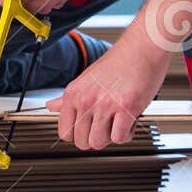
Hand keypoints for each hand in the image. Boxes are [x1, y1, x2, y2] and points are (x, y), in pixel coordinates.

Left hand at [44, 34, 167, 149]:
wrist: (142, 48)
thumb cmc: (118, 64)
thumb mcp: (85, 79)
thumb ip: (67, 98)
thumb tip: (50, 106)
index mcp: (73, 93)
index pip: (64, 133)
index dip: (78, 136)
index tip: (89, 129)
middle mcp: (86, 99)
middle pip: (81, 142)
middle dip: (96, 138)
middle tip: (107, 125)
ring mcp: (105, 104)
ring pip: (99, 143)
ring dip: (111, 137)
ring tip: (118, 122)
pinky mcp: (126, 108)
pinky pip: (120, 138)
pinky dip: (127, 134)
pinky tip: (129, 121)